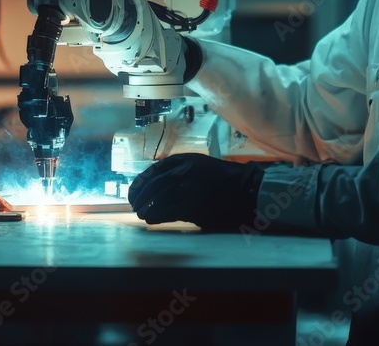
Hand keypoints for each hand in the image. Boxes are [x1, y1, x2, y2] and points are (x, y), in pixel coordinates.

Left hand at [128, 153, 263, 230]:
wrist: (245, 188)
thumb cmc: (221, 179)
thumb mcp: (198, 166)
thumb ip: (179, 171)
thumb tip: (156, 185)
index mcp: (183, 160)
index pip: (152, 171)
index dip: (139, 183)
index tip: (133, 192)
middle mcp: (182, 170)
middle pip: (152, 185)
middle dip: (140, 197)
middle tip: (134, 206)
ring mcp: (187, 187)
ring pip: (156, 198)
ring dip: (145, 207)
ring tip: (141, 214)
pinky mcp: (192, 205)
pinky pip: (166, 211)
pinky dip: (155, 215)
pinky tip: (150, 219)